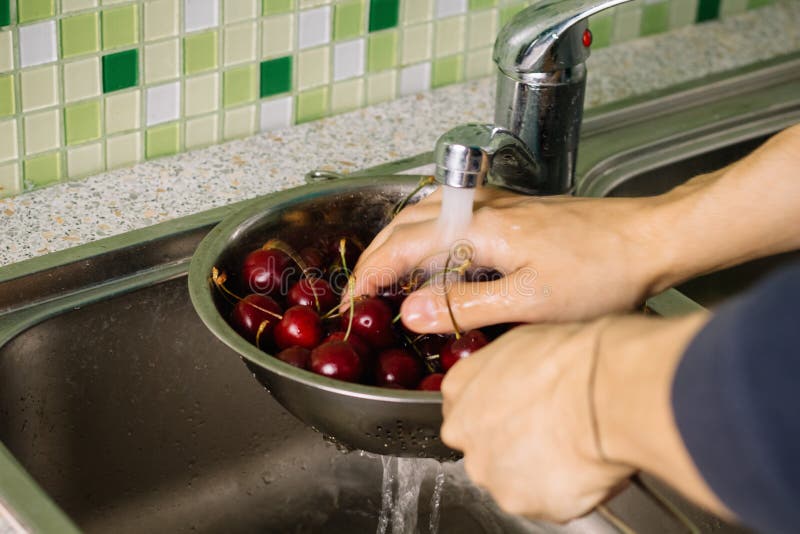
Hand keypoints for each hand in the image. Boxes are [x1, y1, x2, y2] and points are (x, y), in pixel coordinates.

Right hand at [353, 188, 665, 332]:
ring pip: (430, 213)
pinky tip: (440, 253)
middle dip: (378, 254)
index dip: (373, 273)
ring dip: (401, 239)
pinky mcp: (517, 214)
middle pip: (410, 221)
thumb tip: (411, 311)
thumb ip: (467, 305)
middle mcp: (485, 209)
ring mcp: (502, 207)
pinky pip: (455, 216)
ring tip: (389, 270)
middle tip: (361, 288)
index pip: (406, 245)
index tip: (352, 299)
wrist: (651, 240)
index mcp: (482, 228)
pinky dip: (429, 234)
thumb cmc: (602, 271)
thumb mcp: (531, 301)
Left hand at [440, 312, 728, 522]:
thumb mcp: (523, 343)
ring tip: (570, 446)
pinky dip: (561, 489)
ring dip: (535, 468)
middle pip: (482, 446)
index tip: (519, 412)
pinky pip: (541, 500)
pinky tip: (580, 463)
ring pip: (509, 477)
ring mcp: (488, 469)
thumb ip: (503, 370)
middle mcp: (463, 431)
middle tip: (548, 431)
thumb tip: (518, 379)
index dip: (497, 412)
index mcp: (460, 387)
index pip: (466, 408)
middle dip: (510, 444)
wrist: (604, 389)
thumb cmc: (572, 359)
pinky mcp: (519, 501)